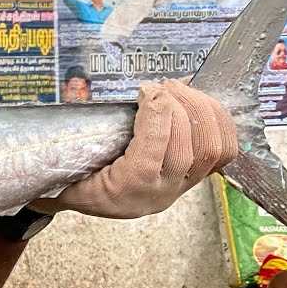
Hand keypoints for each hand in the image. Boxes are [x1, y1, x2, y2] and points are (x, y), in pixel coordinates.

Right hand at [29, 80, 236, 218]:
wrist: (80, 202)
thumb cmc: (71, 180)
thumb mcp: (63, 159)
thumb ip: (72, 131)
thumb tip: (74, 86)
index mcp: (124, 191)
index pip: (153, 153)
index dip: (156, 114)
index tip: (145, 89)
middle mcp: (159, 192)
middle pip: (192, 149)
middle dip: (183, 108)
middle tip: (165, 86)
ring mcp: (181, 187)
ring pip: (213, 149)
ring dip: (201, 111)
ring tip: (180, 90)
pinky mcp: (194, 177)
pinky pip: (223, 152)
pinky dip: (218, 122)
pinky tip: (199, 103)